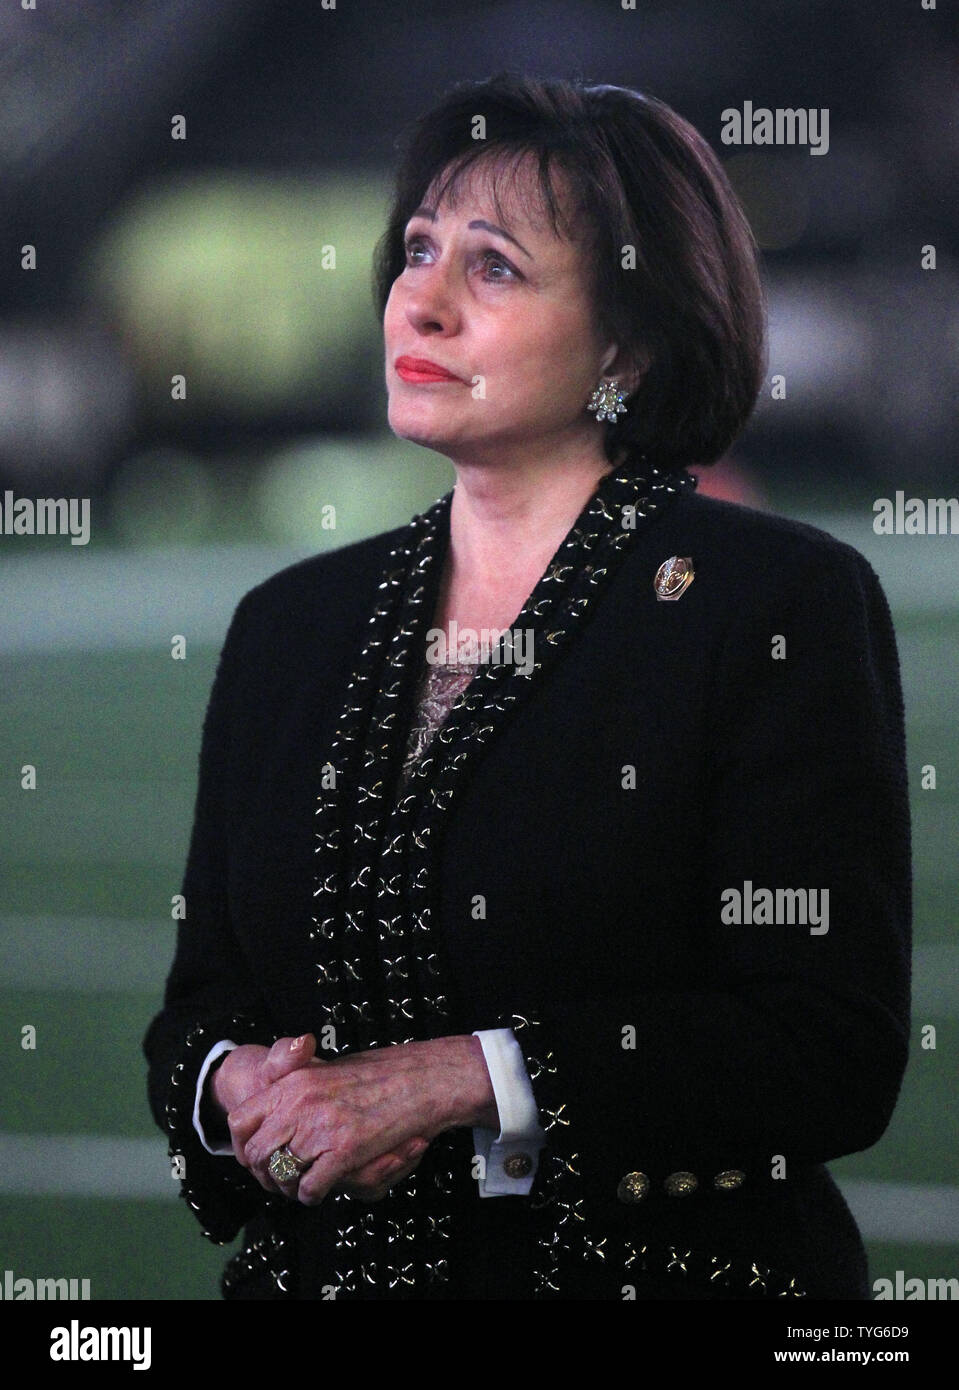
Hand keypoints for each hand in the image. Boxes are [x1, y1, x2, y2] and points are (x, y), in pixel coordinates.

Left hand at [212, 1034, 431, 1198]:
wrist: (416, 1079)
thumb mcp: (326, 1070)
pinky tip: (319, 1190)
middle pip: (257, 1153)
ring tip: (298, 1186)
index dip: (242, 1144)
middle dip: (263, 1173)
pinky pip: (311, 1186)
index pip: (241, 1119)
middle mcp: (300, 1104)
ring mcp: (321, 1127)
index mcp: (293, 1082)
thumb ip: (297, 1085)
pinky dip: (311, 1195)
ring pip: (281, 1173)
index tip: (253, 1156)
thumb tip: (276, 1110)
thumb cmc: (377, 1074)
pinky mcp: (344, 1150)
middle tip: (277, 1179)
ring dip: (287, 1186)